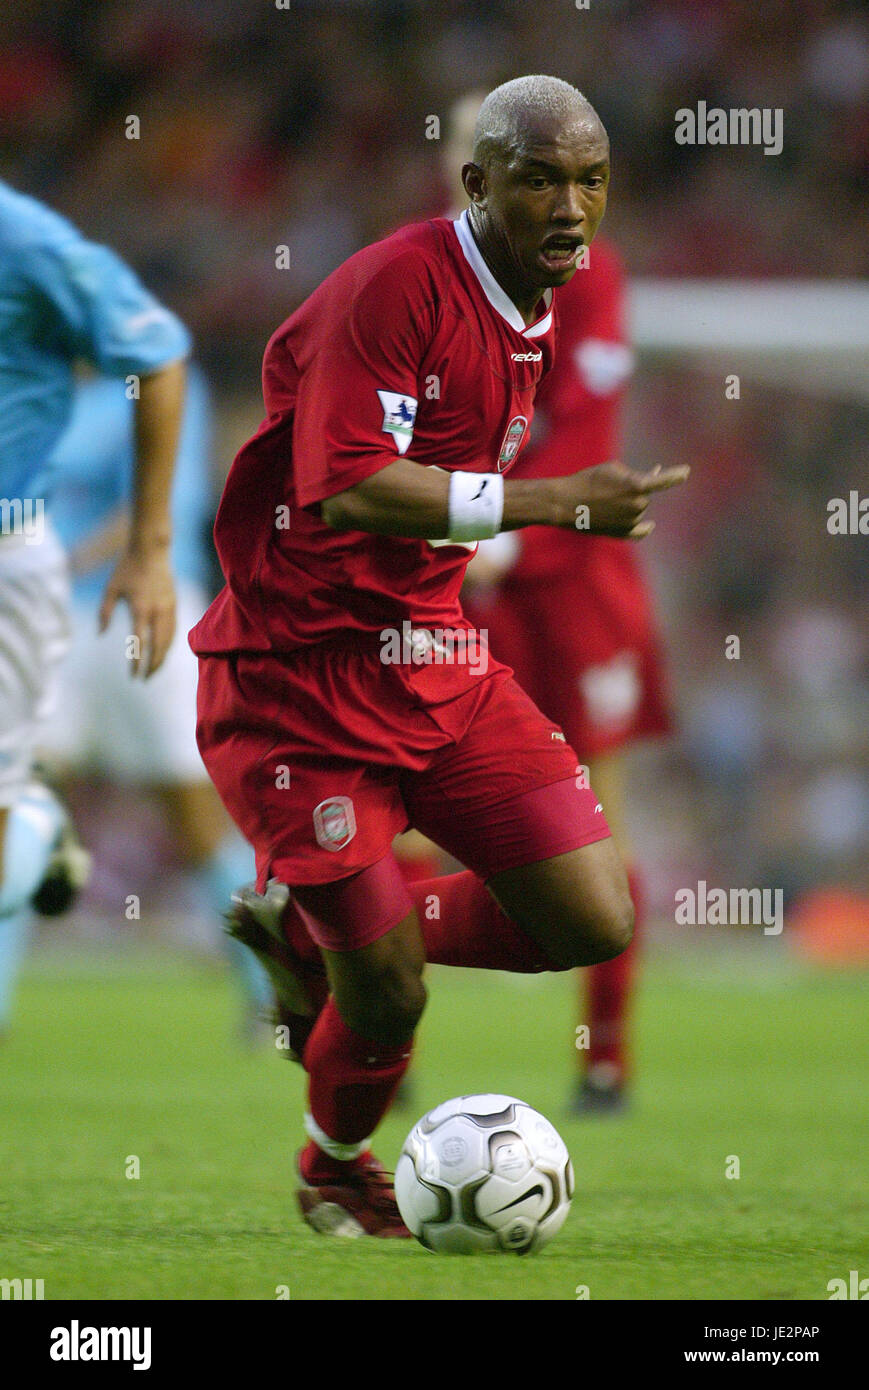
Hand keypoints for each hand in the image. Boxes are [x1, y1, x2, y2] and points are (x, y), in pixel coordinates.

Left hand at [98, 544, 175, 677]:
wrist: (152, 549)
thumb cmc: (127, 568)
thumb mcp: (111, 588)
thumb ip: (105, 612)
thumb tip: (102, 634)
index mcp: (140, 608)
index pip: (139, 642)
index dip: (137, 661)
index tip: (133, 675)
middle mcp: (157, 610)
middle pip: (158, 646)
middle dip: (152, 665)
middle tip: (145, 679)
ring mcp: (169, 607)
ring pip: (169, 640)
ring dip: (162, 657)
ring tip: (154, 670)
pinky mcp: (174, 603)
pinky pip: (174, 630)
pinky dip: (169, 644)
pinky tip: (163, 652)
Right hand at [558, 461, 689, 537]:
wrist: (565, 503)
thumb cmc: (588, 481)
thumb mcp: (613, 469)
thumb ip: (636, 474)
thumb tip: (655, 476)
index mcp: (637, 486)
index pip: (663, 481)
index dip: (676, 476)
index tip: (686, 472)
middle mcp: (638, 506)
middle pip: (644, 496)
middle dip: (633, 490)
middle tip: (610, 487)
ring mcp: (631, 522)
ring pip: (638, 510)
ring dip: (627, 504)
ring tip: (603, 501)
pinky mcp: (622, 533)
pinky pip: (639, 531)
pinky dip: (644, 528)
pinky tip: (651, 526)